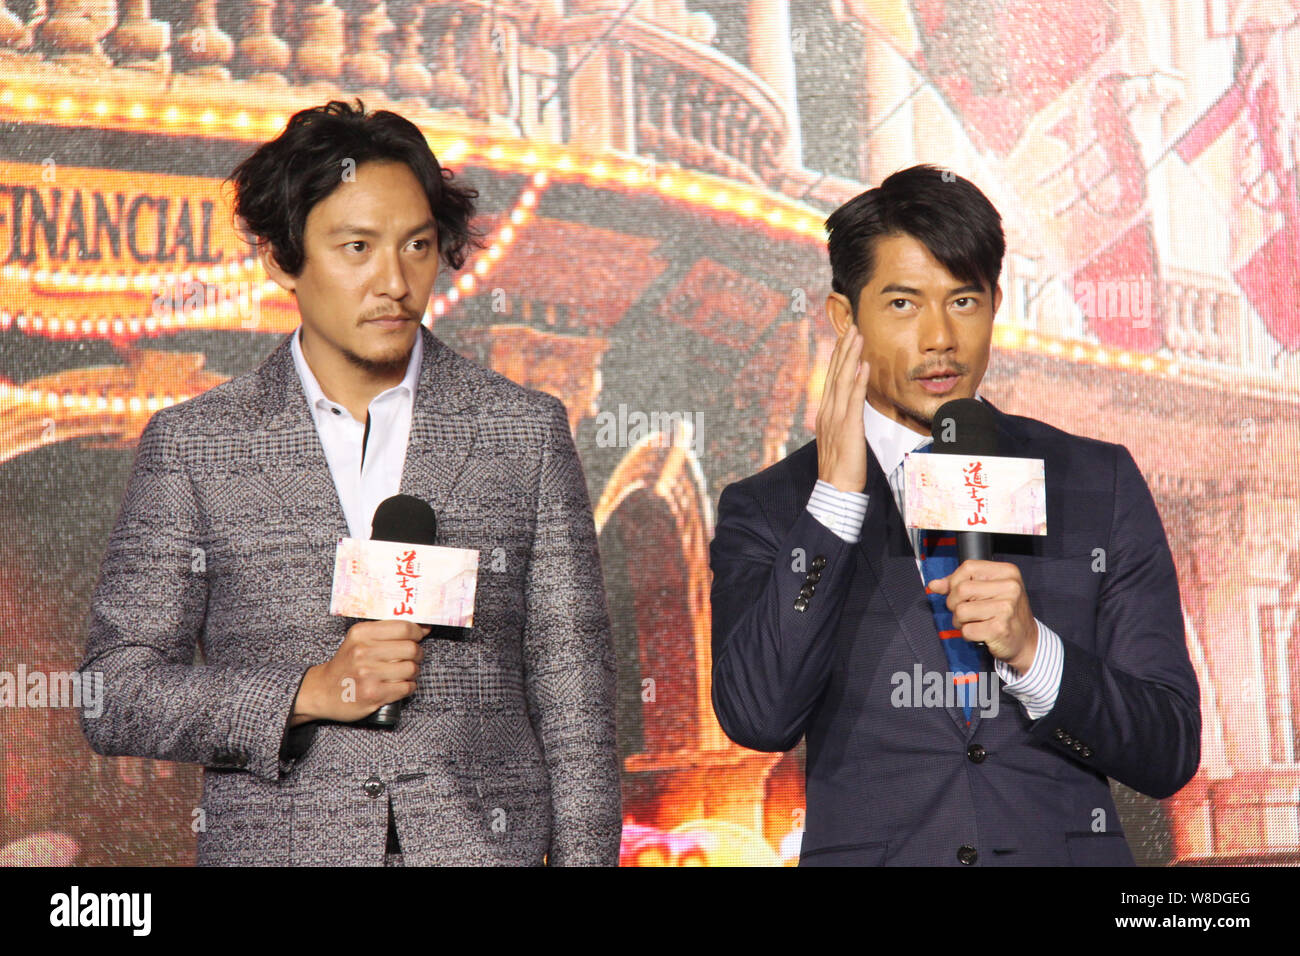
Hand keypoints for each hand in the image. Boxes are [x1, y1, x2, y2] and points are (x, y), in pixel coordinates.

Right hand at [291, 620, 430, 724]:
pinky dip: (408, 687)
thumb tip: (423, 627)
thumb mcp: (358, 640)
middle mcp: (363, 652)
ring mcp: (368, 674)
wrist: (322, 691)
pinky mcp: (373, 694)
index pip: (403, 627)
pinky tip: (399, 686)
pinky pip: (406, 687)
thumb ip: (387, 631)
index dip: (417, 632)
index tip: (419, 635)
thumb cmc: (346, 665)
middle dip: (417, 654)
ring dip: (412, 672)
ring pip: (411, 668)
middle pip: (411, 648)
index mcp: (361, 633)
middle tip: (411, 658)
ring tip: (402, 673)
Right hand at [816, 324, 869, 492]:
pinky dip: (857, 380)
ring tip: (856, 336)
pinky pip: (853, 399)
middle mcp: (827, 412)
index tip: (844, 338)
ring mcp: (836, 419)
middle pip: (835, 373)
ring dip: (850, 356)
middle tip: (850, 326)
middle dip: (843, 348)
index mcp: (825, 414)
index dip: (838, 356)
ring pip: (842, 380)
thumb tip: (853, 408)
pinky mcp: (848, 427)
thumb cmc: (841, 468)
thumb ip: (844, 420)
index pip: (831, 378)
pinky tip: (863, 365)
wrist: (836, 489)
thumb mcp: (840, 439)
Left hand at [927, 560, 1037, 672]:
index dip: (955, 581)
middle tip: (966, 612)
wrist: (1026, 641)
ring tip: (974, 623)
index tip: (959, 593)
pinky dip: (968, 635)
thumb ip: (959, 584)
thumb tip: (934, 585)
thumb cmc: (1004, 613)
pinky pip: (966, 630)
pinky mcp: (1000, 628)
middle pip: (960, 590)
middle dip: (954, 604)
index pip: (967, 567)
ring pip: (960, 611)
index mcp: (1007, 572)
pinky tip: (981, 633)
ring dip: (960, 622)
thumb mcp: (987, 591)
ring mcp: (1006, 608)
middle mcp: (1010, 587)